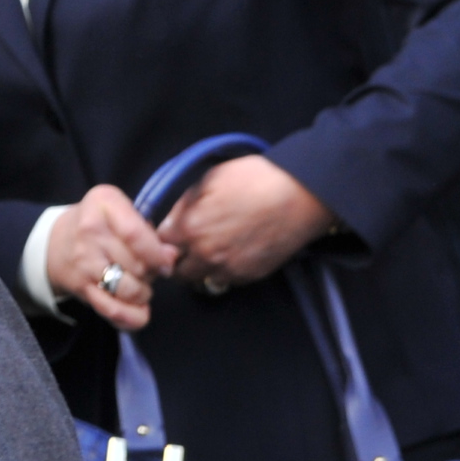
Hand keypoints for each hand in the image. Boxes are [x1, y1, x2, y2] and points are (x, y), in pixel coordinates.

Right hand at [45, 185, 175, 330]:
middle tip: (148, 271)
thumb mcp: (122, 213)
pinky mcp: (81, 286)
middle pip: (137, 264)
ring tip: (141, 287)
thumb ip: (149, 232)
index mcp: (104, 203)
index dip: (157, 254)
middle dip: (151, 274)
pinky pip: (111, 309)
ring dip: (143, 293)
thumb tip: (172, 256)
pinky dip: (131, 317)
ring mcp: (84, 260)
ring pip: (129, 289)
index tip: (166, 263)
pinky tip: (140, 313)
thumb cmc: (100, 225)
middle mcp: (90, 230)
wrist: (55, 242)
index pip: (136, 235)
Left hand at [158, 155, 335, 291]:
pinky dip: (222, 272)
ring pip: (200, 279)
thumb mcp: (209, 180)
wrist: (300, 195)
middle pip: (177, 270)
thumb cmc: (254, 179)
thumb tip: (172, 220)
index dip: (163, 235)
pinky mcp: (250, 276)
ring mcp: (229, 269)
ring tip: (208, 251)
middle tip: (184, 247)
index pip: (160, 242)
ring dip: (199, 268)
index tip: (169, 233)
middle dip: (177, 258)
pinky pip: (225, 281)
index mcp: (190, 228)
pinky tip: (230, 254)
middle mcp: (205, 255)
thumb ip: (184, 204)